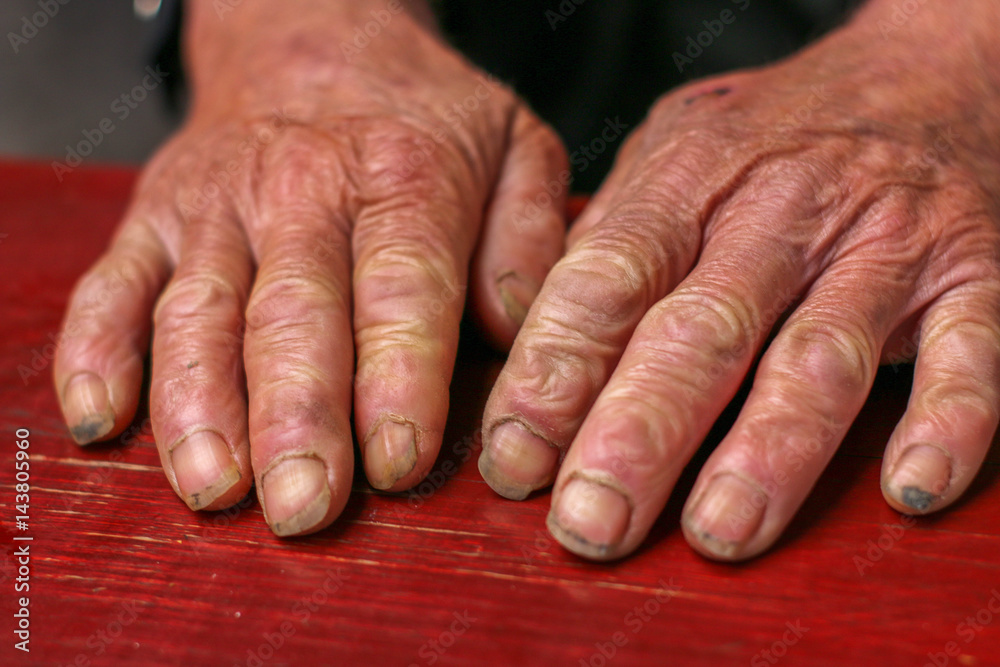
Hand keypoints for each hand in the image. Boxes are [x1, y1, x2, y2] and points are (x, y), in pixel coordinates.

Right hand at [53, 0, 565, 535]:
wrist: (311, 35)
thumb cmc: (421, 114)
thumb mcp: (514, 145)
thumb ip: (527, 236)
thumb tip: (511, 329)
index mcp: (402, 175)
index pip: (401, 288)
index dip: (399, 378)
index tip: (398, 461)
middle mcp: (299, 188)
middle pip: (293, 314)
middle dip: (296, 417)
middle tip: (303, 504)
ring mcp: (216, 206)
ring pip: (199, 313)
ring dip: (199, 405)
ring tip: (214, 489)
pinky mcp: (153, 217)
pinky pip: (112, 286)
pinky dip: (97, 352)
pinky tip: (101, 418)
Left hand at [478, 0, 999, 560]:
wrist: (922, 67)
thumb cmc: (773, 134)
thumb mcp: (670, 155)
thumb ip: (608, 243)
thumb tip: (529, 347)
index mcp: (689, 178)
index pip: (607, 278)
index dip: (555, 372)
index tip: (515, 458)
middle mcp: (781, 207)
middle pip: (699, 331)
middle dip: (639, 433)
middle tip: (591, 521)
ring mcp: (881, 239)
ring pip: (816, 355)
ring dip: (768, 452)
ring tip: (717, 531)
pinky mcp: (971, 270)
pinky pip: (969, 351)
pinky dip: (946, 424)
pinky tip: (909, 490)